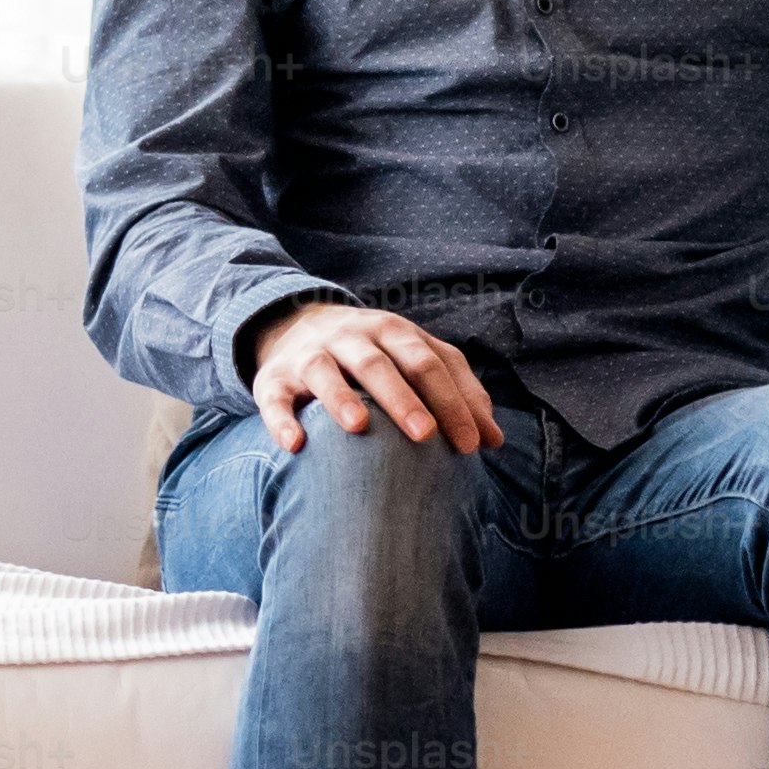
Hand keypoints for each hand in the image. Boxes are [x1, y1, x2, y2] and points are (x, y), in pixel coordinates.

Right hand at [244, 296, 505, 456]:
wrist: (294, 324)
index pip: (429, 362)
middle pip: (379, 364)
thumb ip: (455, 389)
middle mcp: (350, 337)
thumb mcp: (413, 356)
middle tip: (426, 435)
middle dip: (404, 399)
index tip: (473, 444)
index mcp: (392, 331)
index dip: (453, 401)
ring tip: (360, 427)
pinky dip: (281, 420)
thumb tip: (495, 440)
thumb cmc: (371, 352)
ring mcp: (309, 355)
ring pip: (325, 372)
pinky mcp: (272, 378)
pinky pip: (274, 398)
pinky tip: (295, 445)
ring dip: (341, 398)